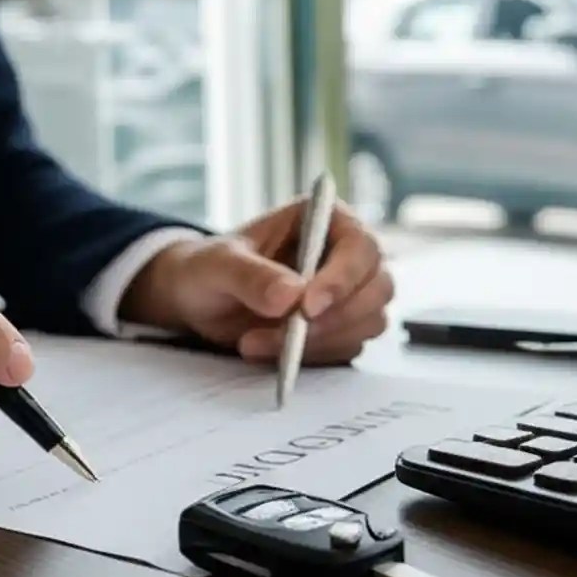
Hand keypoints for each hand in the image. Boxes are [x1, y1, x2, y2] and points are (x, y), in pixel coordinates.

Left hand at [122, 199, 392, 363]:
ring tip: (256, 342)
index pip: (361, 245)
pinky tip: (269, 352)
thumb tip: (290, 296)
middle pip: (377, 287)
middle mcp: (345, 254)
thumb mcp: (217, 265)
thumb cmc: (208, 268)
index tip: (309, 306)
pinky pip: (348, 347)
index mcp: (325, 219)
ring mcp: (347, 293)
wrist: (199, 302)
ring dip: (319, 341)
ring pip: (368, 322)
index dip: (343, 277)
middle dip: (335, 318)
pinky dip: (312, 356)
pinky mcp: (340, 328)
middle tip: (289, 335)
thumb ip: (250, 276)